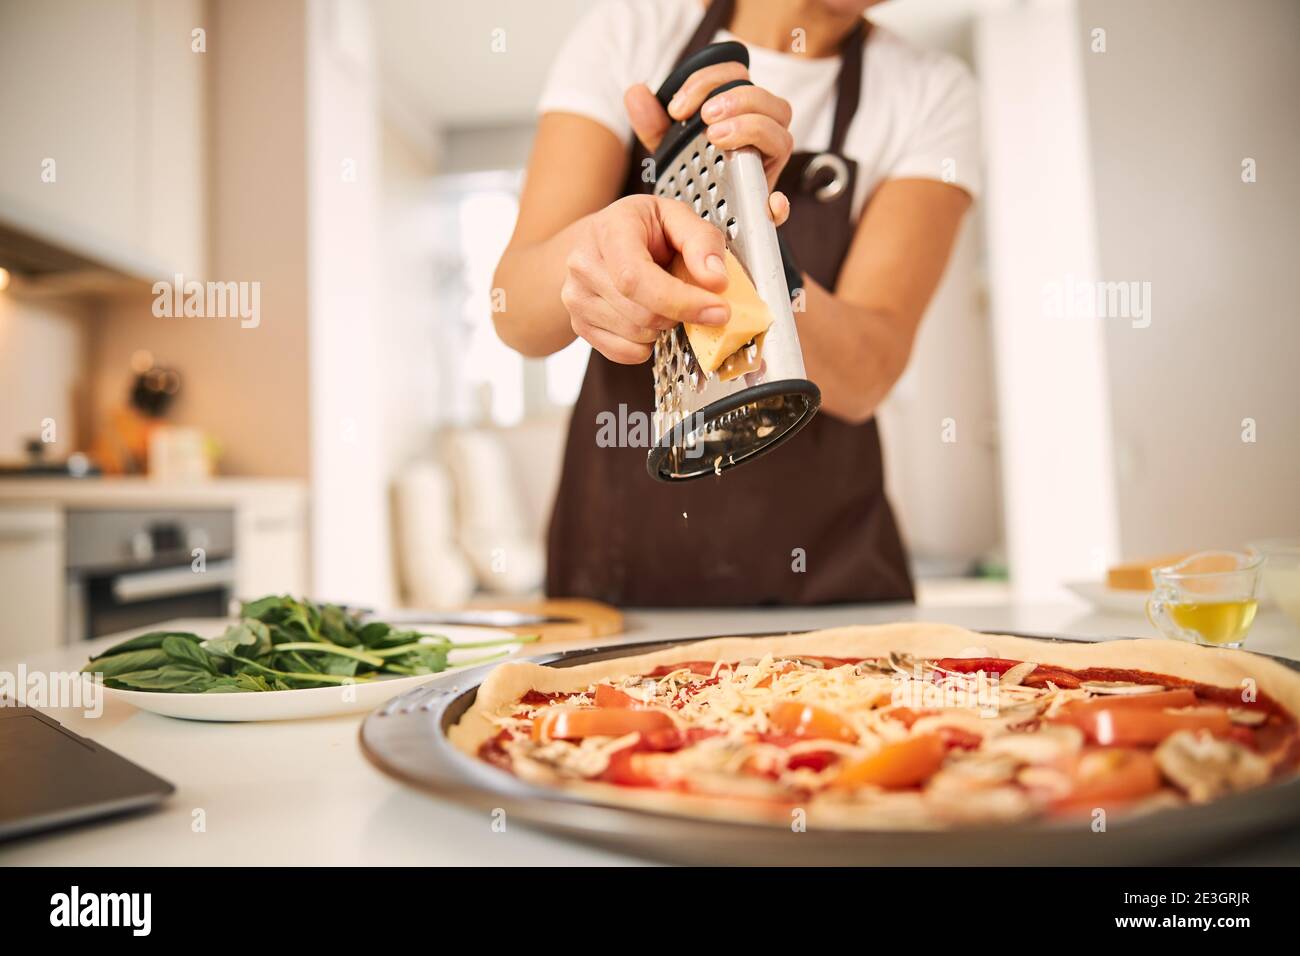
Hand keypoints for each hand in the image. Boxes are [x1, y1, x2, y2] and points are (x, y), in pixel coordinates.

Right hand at [562, 194, 731, 363]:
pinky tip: (647, 316)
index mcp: (611, 230)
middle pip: (643, 314)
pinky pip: (626, 352)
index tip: (718, 311)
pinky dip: (647, 343)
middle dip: (680, 313)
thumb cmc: (640, 229)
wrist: (598, 240)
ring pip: (637, 335)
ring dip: (663, 326)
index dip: (682, 301)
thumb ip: (702, 241)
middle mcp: (585, 264)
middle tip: (690, 296)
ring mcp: (576, 297)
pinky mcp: (579, 324)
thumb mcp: (676, 217)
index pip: (637, 278)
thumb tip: (716, 280)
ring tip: (662, 299)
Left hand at [624, 61, 794, 213]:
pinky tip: (763, 202)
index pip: (738, 76)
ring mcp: (766, 169)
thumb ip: (652, 121)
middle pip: (771, 102)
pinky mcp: (763, 208)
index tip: (677, 108)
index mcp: (741, 112)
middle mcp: (761, 136)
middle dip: (737, 99)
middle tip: (704, 116)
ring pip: (782, 137)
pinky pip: (781, 206)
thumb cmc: (688, 171)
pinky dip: (777, 205)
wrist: (692, 217)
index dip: (709, 82)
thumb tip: (636, 92)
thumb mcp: (666, 144)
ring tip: (716, 137)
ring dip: (751, 129)